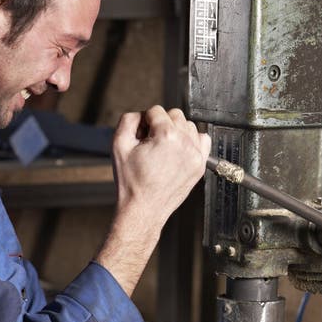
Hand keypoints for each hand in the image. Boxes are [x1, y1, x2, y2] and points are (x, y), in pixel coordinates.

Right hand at [96, 107, 210, 295]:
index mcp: (166, 136)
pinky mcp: (199, 166)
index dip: (144, 122)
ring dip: (176, 132)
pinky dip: (192, 141)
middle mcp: (185, 143)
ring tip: (163, 150)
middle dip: (161, 125)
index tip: (141, 138)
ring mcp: (195, 156)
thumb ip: (129, 119)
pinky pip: (203, 140)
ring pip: (188, 126)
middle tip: (151, 144)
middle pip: (174, 115)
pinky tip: (178, 151)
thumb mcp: (118, 145)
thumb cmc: (131, 182)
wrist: (143, 210)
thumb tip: (143, 115)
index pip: (156, 111)